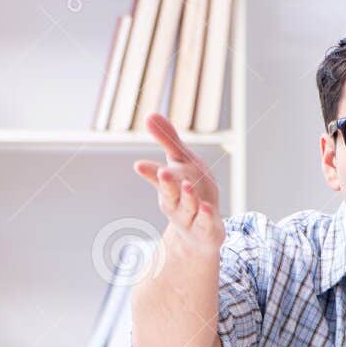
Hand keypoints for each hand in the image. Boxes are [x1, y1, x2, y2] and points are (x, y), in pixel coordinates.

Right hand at [134, 112, 223, 253]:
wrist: (201, 232)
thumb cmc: (189, 191)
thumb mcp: (181, 163)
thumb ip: (167, 141)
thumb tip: (149, 115)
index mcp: (168, 186)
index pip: (158, 177)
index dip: (150, 171)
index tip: (139, 164)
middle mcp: (176, 203)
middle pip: (170, 193)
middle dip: (167, 183)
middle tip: (163, 173)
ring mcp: (190, 217)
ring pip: (187, 207)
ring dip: (187, 197)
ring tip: (187, 185)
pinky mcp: (205, 228)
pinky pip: (204, 222)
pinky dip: (205, 215)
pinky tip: (206, 207)